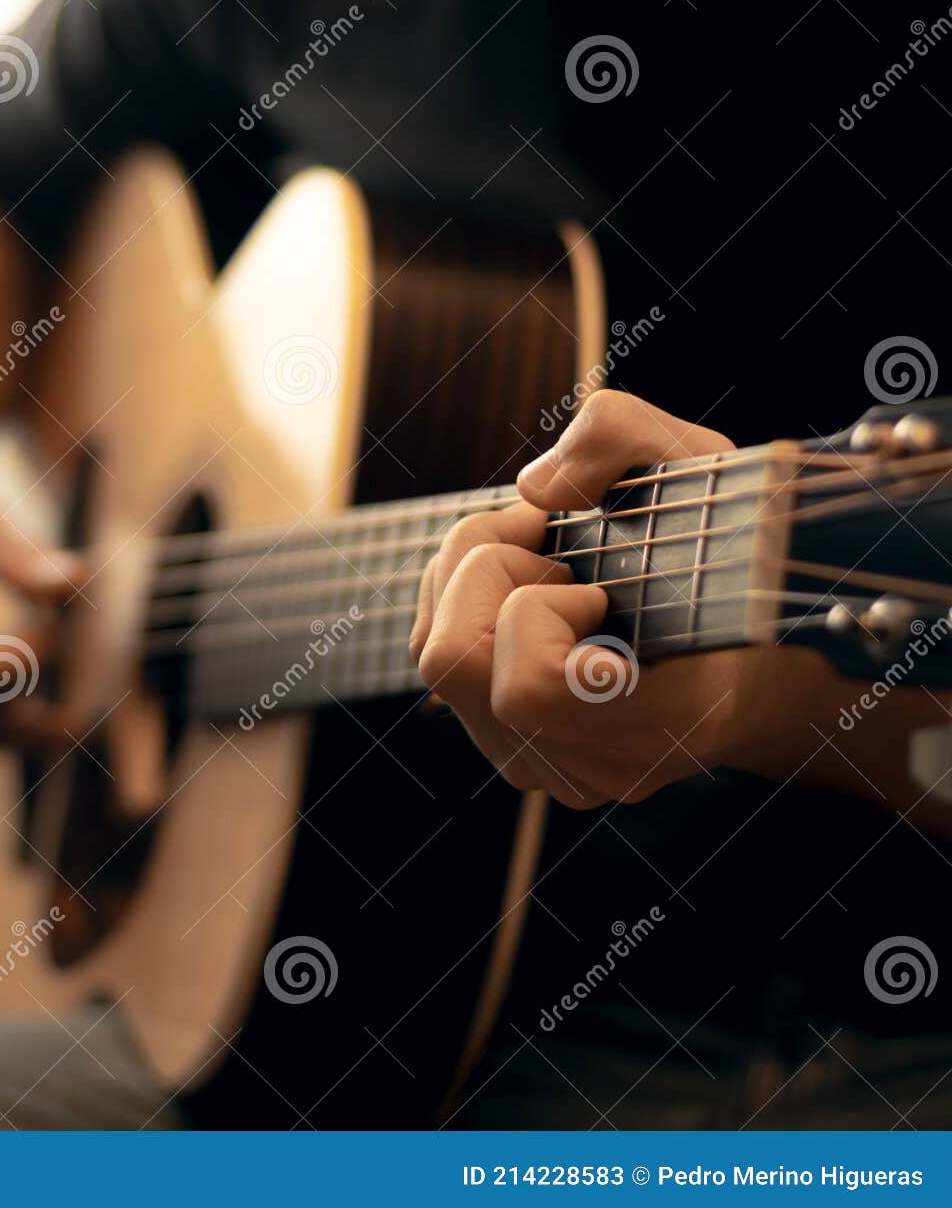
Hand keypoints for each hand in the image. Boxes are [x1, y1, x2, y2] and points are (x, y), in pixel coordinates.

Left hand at [407, 389, 821, 808]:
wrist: (771, 652)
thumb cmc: (737, 554)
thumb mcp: (704, 464)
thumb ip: (621, 438)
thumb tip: (533, 490)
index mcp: (660, 720)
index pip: (532, 688)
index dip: (538, 612)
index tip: (596, 583)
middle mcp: (590, 763)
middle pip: (452, 662)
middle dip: (487, 572)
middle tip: (551, 546)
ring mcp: (548, 768)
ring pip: (435, 660)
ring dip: (472, 580)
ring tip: (545, 560)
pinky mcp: (514, 749)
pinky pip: (442, 665)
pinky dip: (466, 602)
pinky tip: (531, 586)